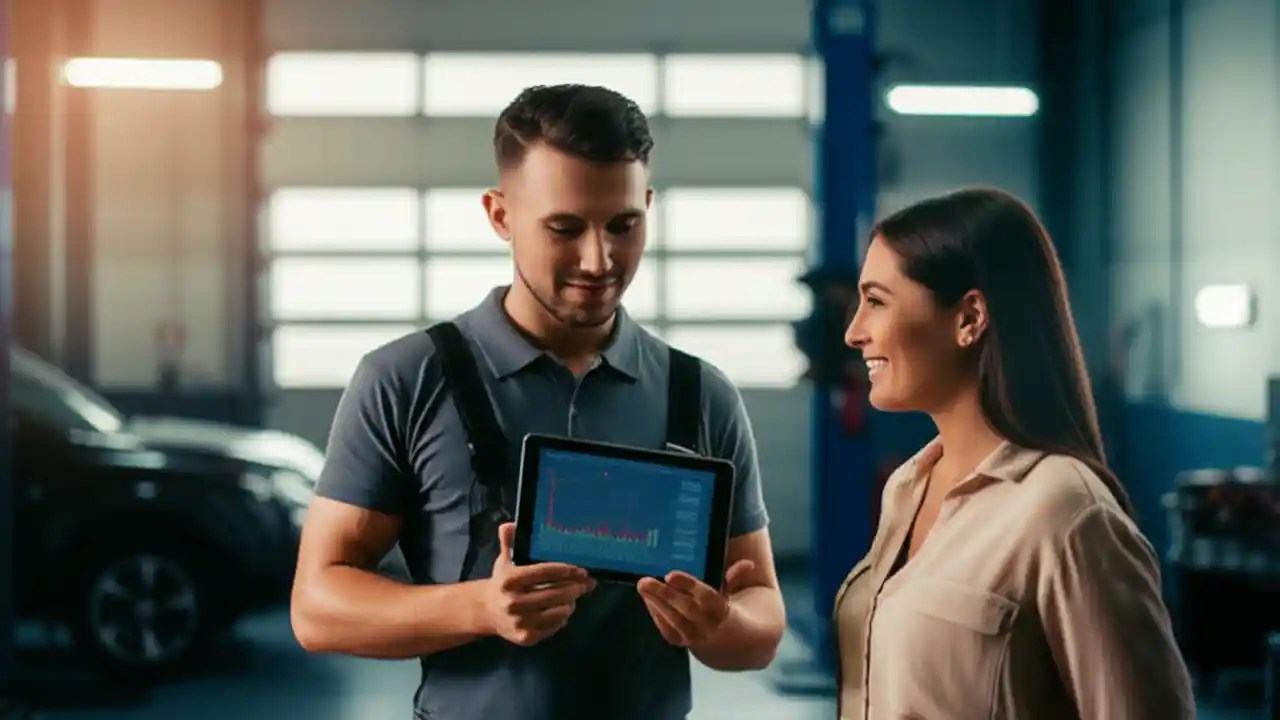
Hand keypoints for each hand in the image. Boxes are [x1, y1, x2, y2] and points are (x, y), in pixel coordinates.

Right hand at [482, 523, 595, 646]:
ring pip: (558, 612)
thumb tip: (510, 525)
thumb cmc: (502, 582)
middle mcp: (512, 602)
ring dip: (570, 603)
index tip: (577, 569)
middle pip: (555, 594)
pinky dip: (562, 618)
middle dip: (574, 587)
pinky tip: (562, 610)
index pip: (542, 572)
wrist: (487, 612)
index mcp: (508, 580)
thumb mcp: (504, 561)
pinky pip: (554, 627)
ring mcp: (519, 622)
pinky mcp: (526, 638)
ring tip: (573, 596)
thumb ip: (509, 543)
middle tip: (585, 583)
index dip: (563, 570)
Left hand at [637, 559, 754, 647]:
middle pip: (685, 610)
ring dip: (656, 603)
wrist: (739, 648)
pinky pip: (669, 631)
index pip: (707, 599)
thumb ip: (737, 579)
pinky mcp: (686, 644)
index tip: (671, 574)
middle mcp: (710, 628)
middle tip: (645, 580)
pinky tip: (648, 599)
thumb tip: (748, 564)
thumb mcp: (741, 596)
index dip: (689, 586)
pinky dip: (657, 615)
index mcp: (726, 613)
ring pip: (674, 621)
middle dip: (664, 594)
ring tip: (643, 586)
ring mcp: (697, 638)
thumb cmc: (735, 611)